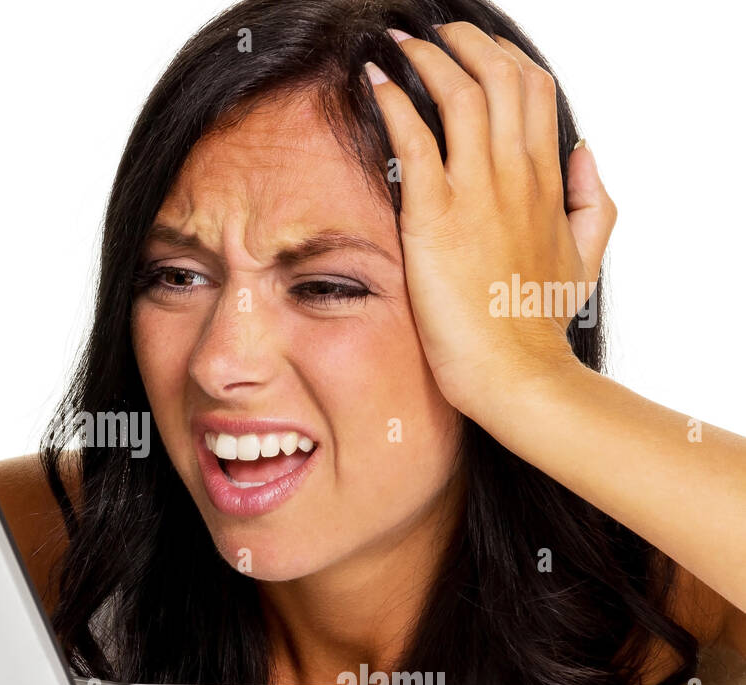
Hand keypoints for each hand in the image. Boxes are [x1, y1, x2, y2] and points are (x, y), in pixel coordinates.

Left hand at [365, 23, 616, 420]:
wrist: (516, 372)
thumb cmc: (538, 322)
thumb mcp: (585, 255)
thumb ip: (590, 200)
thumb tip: (584, 154)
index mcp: (548, 180)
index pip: (534, 90)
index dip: (504, 57)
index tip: (476, 48)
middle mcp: (516, 174)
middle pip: (498, 78)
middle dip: (463, 43)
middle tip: (431, 33)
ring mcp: (477, 193)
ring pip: (458, 96)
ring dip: (425, 59)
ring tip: (396, 45)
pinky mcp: (434, 218)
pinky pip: (414, 141)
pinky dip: (393, 102)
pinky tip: (374, 82)